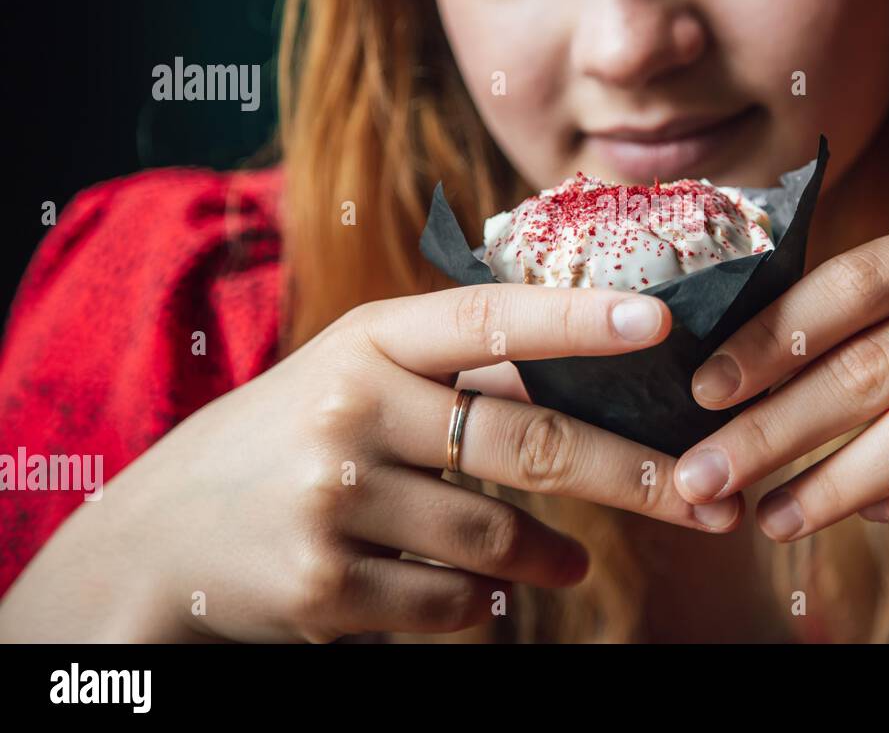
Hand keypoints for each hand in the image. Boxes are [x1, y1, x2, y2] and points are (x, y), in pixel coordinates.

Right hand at [0, 284, 741, 642]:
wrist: (153, 542)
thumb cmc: (282, 443)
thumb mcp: (352, 379)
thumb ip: (454, 375)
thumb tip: (587, 379)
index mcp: (366, 340)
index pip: (488, 319)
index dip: (578, 319)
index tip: (661, 323)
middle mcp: (351, 408)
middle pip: (526, 443)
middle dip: (631, 475)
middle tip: (703, 500)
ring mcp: (334, 500)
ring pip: (493, 537)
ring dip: (549, 556)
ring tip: (571, 564)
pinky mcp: (323, 586)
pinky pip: (448, 603)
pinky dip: (480, 603)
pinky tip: (478, 595)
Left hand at [673, 216, 888, 539]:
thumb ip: (872, 322)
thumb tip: (741, 378)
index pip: (850, 284)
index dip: (770, 338)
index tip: (702, 390)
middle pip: (875, 366)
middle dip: (776, 430)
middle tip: (705, 477)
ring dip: (838, 484)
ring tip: (773, 518)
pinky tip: (876, 520)